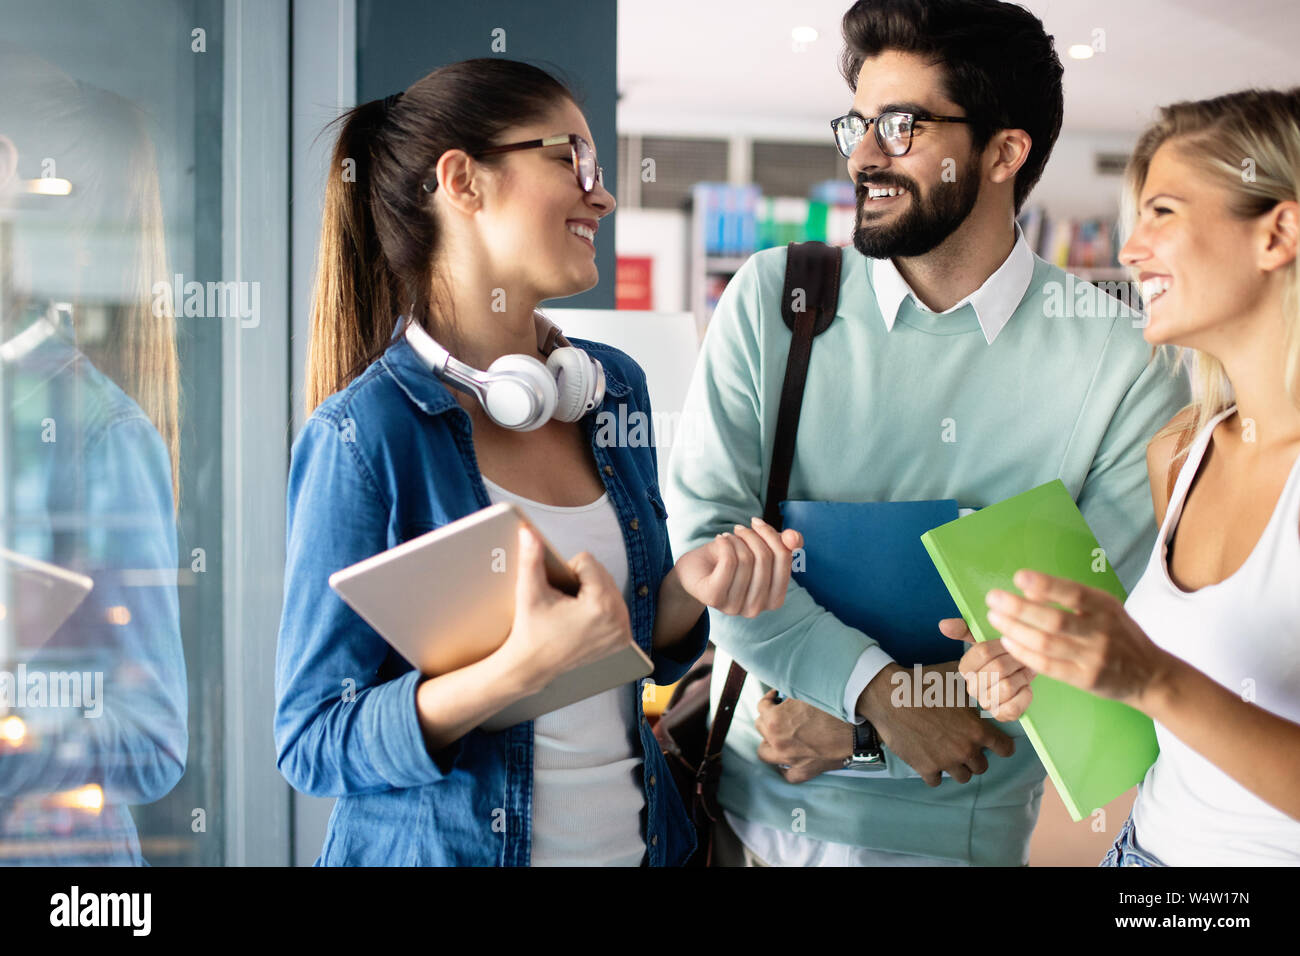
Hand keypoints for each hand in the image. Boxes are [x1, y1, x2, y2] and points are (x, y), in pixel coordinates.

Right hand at [496, 526, 633, 693]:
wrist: (533, 666)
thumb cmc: (530, 629)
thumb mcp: (529, 592)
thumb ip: (531, 558)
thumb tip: (528, 531)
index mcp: (600, 605)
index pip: (588, 562)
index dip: (567, 571)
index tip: (557, 593)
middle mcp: (618, 618)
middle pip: (601, 572)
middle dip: (581, 581)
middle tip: (563, 602)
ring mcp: (623, 630)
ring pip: (609, 586)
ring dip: (591, 591)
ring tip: (573, 610)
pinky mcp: (623, 638)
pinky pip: (615, 604)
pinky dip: (600, 605)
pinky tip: (584, 617)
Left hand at [674, 517, 802, 617]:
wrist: (695, 570)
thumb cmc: (729, 560)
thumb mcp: (759, 549)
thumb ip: (783, 544)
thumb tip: (795, 538)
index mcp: (774, 600)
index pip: (784, 559)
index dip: (773, 535)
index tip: (757, 523)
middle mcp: (757, 608)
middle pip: (765, 558)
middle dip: (752, 535)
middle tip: (739, 528)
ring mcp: (735, 607)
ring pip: (746, 559)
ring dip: (736, 540)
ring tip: (728, 538)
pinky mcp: (715, 598)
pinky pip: (729, 562)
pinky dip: (725, 544)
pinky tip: (720, 540)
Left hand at [754, 691, 850, 782]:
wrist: (856, 731)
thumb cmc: (833, 709)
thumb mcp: (806, 693)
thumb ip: (788, 695)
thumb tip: (783, 695)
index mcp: (774, 720)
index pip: (762, 706)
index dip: (770, 699)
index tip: (777, 697)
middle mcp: (777, 742)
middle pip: (761, 727)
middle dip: (769, 718)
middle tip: (781, 713)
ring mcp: (789, 759)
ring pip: (765, 752)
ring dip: (770, 742)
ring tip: (779, 734)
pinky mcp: (803, 771)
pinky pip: (786, 774)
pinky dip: (784, 766)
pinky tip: (788, 758)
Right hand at [858, 660, 1014, 786]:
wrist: (890, 696)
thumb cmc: (924, 683)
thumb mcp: (955, 675)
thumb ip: (976, 680)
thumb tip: (989, 674)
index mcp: (977, 729)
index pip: (1005, 749)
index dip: (1002, 745)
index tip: (996, 743)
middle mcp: (965, 749)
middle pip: (982, 767)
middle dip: (975, 756)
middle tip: (963, 744)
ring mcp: (945, 761)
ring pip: (963, 777)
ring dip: (958, 767)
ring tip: (948, 754)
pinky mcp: (924, 768)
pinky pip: (937, 781)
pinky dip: (935, 773)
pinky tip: (930, 760)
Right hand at [940, 616, 1035, 721]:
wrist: (1016, 678)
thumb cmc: (999, 657)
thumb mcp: (983, 639)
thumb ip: (964, 629)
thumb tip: (943, 624)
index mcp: (966, 667)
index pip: (982, 652)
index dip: (1002, 646)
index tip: (1012, 643)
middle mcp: (972, 687)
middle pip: (997, 668)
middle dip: (1016, 660)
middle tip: (1024, 657)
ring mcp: (985, 703)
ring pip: (1007, 686)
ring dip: (1023, 676)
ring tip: (1026, 670)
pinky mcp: (1000, 716)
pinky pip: (1014, 707)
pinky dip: (1025, 695)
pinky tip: (1025, 688)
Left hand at [984, 569, 1174, 709]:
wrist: (1150, 675)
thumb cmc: (1120, 635)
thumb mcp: (1106, 608)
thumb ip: (1071, 597)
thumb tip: (1027, 587)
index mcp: (1105, 607)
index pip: (1073, 593)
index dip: (1046, 585)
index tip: (1018, 576)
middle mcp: (1101, 631)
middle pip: (1054, 620)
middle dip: (1018, 608)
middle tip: (993, 598)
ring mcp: (1093, 657)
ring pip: (1046, 643)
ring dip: (1015, 630)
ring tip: (994, 617)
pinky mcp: (1085, 679)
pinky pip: (1048, 666)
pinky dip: (1024, 653)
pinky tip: (1007, 641)